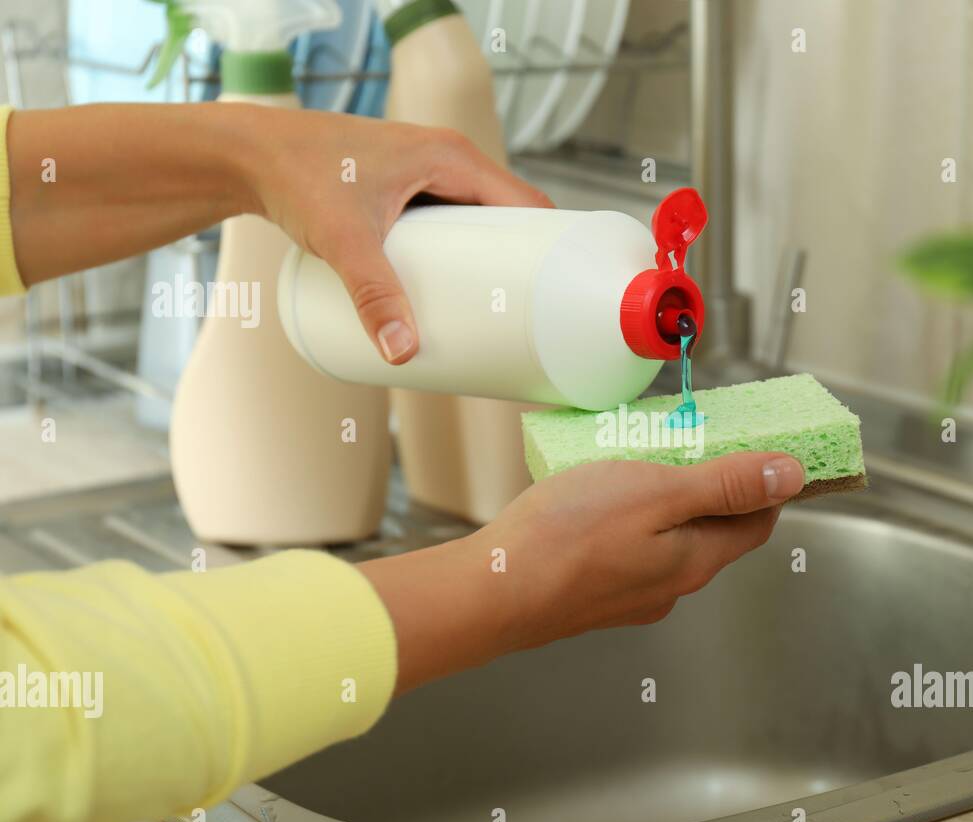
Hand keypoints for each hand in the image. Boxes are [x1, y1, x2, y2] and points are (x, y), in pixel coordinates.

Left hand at [7, 103, 551, 363]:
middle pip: (506, 217)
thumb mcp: (344, 239)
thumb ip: (374, 295)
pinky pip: (449, 223)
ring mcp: (422, 174)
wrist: (246, 152)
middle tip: (531, 319)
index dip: (553, 245)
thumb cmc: (296, 176)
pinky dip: (463, 253)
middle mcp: (445, 160)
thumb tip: (403, 355)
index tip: (563, 292)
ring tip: (503, 315)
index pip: (527, 202)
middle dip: (523, 265)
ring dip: (492, 261)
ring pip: (476, 223)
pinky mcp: (400, 191)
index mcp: (453, 157)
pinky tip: (464, 287)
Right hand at [359, 452, 805, 693]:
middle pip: (713, 529)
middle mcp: (671, 586)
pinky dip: (629, 518)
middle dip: (713, 485)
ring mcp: (630, 594)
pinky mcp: (594, 592)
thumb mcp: (657, 491)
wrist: (492, 592)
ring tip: (642, 459)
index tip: (762, 446)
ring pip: (668, 539)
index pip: (758, 521)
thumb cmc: (567, 538)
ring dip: (667, 500)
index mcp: (697, 560)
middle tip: (696, 439)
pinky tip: (599, 495)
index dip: (767, 483)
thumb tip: (791, 476)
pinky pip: (628, 548)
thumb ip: (726, 483)